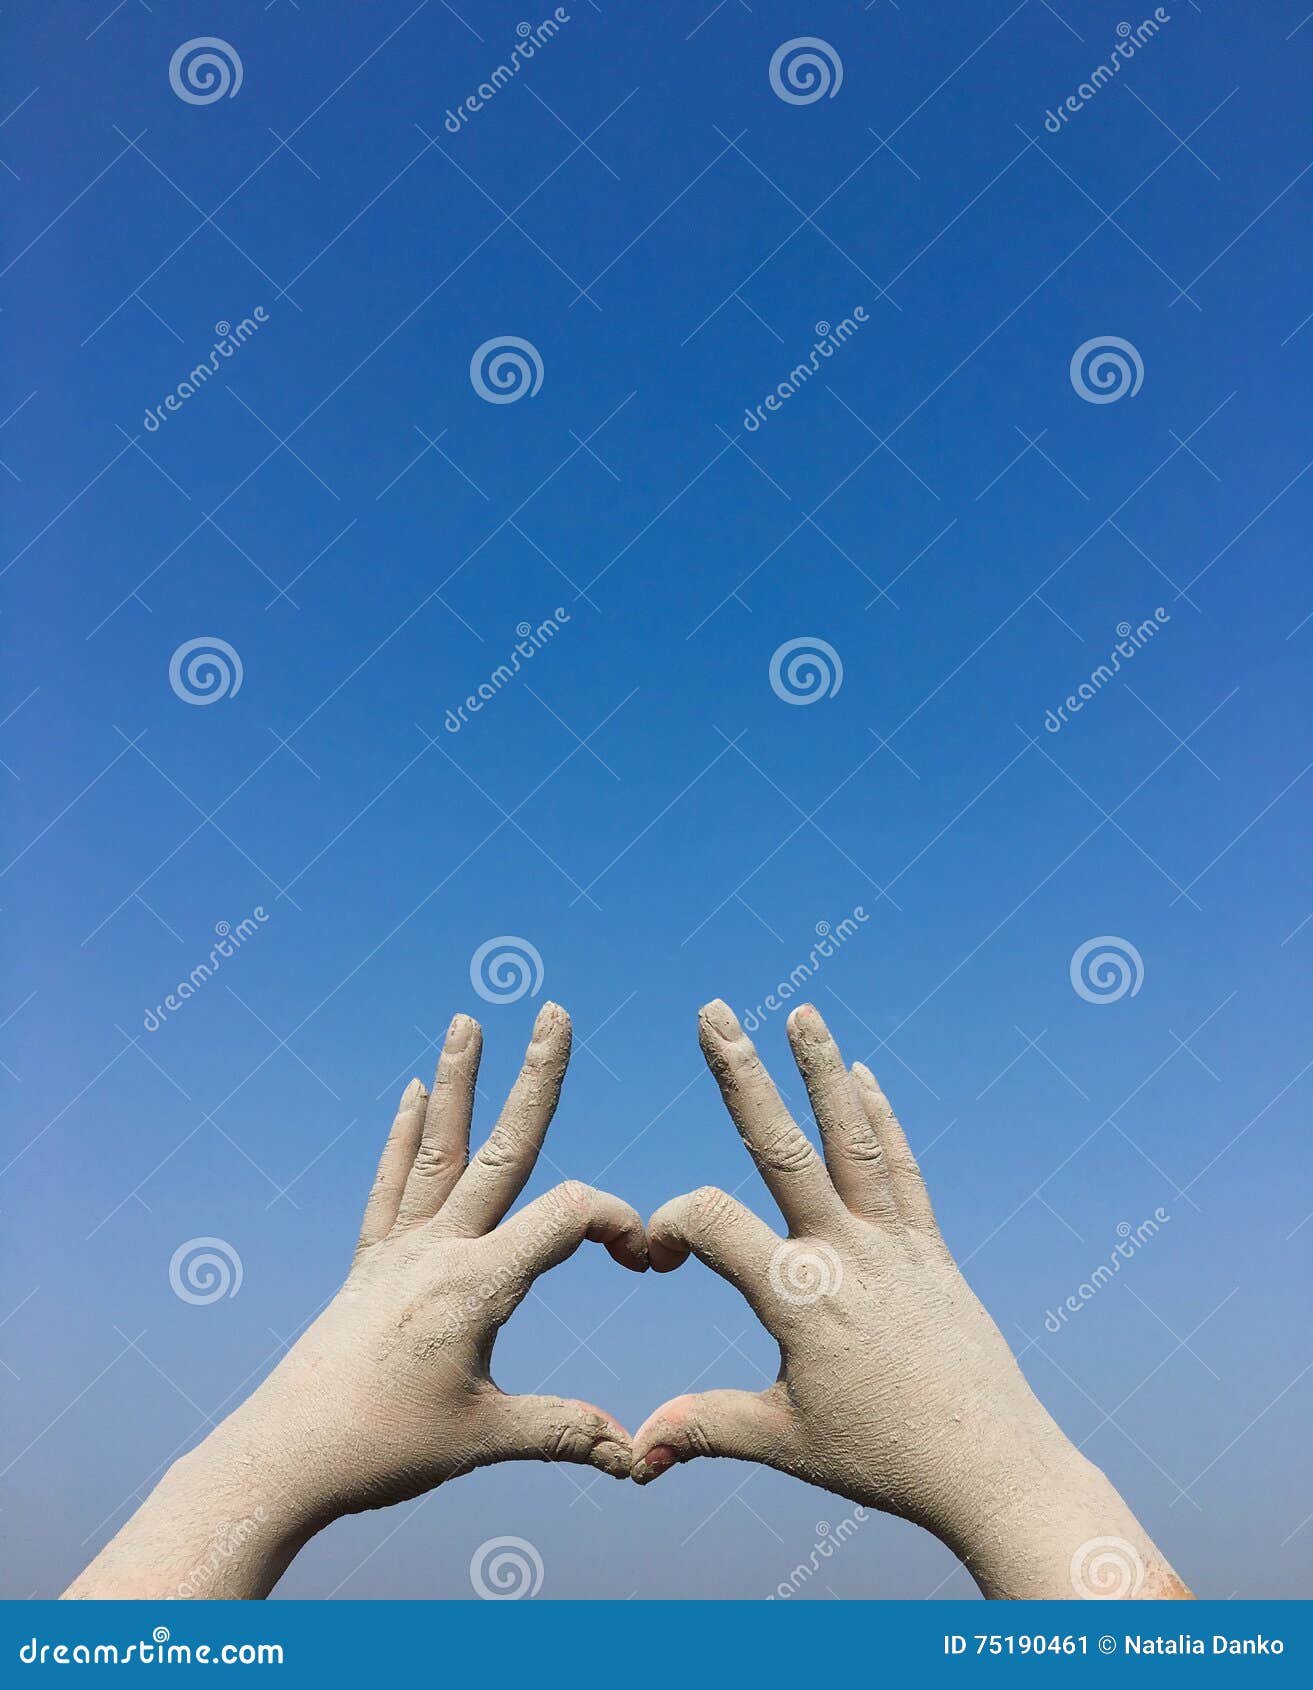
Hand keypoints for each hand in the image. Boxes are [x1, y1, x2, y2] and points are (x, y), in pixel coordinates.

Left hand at [65, 1002, 645, 1599]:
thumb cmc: (383, 1448)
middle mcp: (438, 1250)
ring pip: (438, 1149)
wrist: (283, 1457)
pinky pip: (389, 1186)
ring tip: (466, 1020)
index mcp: (477, 1284)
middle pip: (501, 1148)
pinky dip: (402, 1137)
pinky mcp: (368, 1266)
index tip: (646, 1258)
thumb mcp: (486, 1438)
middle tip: (553, 1010)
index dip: (619, 1220)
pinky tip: (410, 1094)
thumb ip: (566, 1432)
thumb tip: (639, 1456)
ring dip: (456, 1081)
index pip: (567, 1216)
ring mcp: (398, 1251)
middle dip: (536, 1077)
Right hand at [632, 1000, 1189, 1600]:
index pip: (712, 1222)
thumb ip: (706, 1427)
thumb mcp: (785, 1442)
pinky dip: (882, 1119)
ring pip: (852, 1139)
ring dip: (824, 1070)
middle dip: (742, 1075)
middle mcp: (846, 1254)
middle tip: (713, 1011)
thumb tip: (634, 1452)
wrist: (994, 1469)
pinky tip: (865, 1076)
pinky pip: (904, 1171)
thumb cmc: (885, 1458)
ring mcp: (895, 1245)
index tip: (655, 1256)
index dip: (668, 1224)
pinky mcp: (932, 1250)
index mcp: (799, 1297)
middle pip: (782, 1147)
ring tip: (802, 1011)